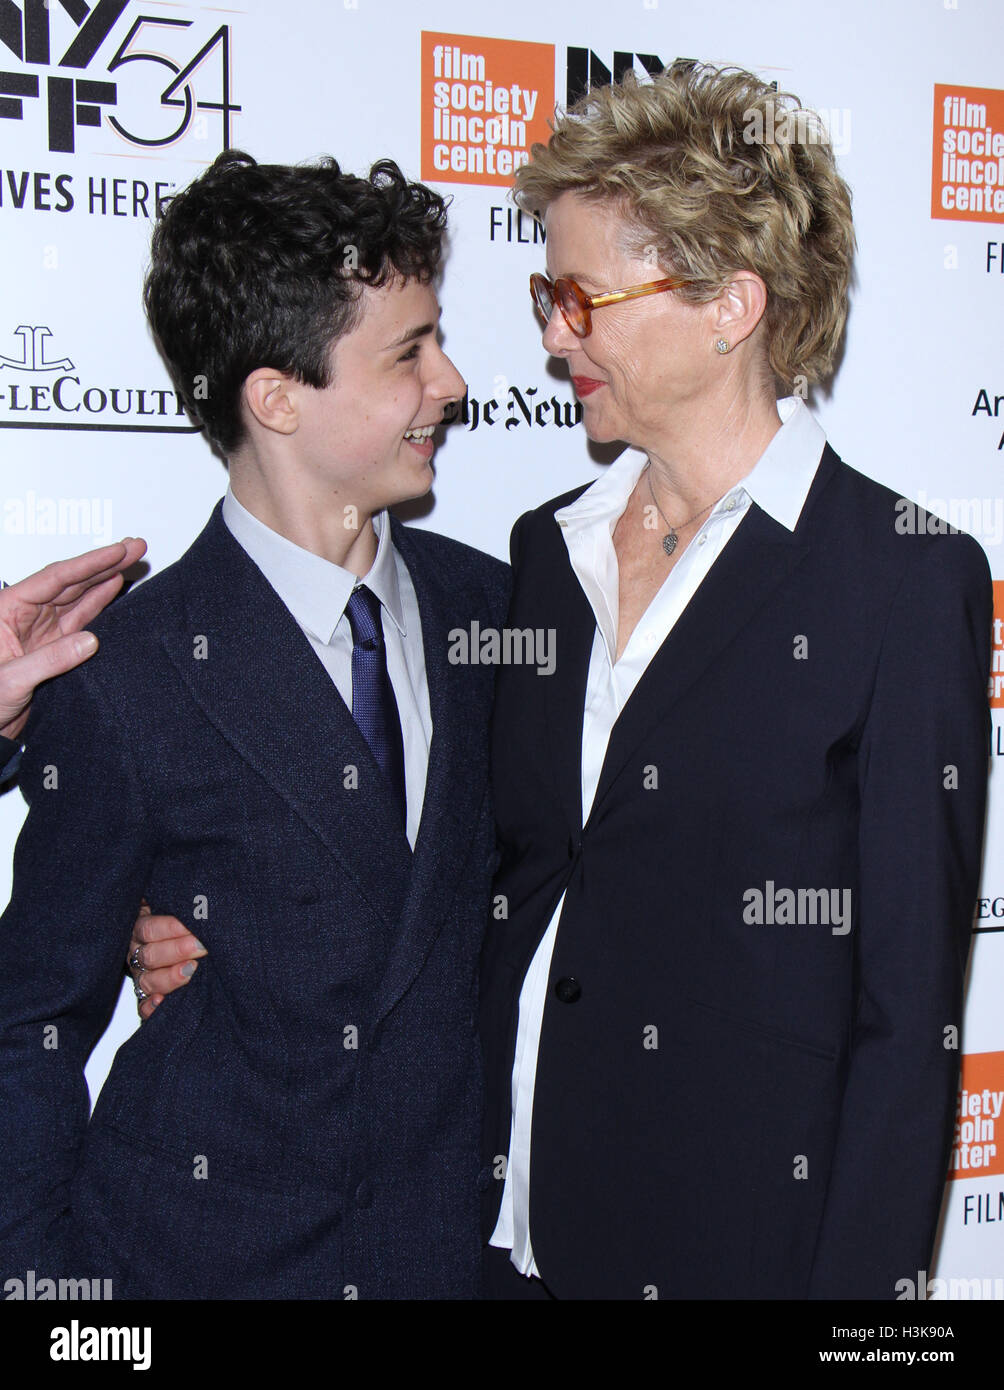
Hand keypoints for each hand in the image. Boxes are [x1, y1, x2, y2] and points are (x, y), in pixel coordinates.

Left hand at [0, 537, 147, 738]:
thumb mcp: (10, 680)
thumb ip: (50, 660)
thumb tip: (90, 642)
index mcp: (6, 610)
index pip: (54, 578)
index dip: (89, 563)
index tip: (117, 552)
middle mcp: (25, 615)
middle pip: (70, 581)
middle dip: (103, 562)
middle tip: (134, 547)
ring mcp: (41, 630)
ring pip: (78, 597)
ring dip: (105, 578)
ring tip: (131, 560)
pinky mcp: (53, 648)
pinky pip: (81, 620)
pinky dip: (100, 604)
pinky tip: (114, 588)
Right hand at [128, 900, 206, 1020]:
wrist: (183, 939)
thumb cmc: (182, 919)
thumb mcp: (175, 905)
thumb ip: (180, 902)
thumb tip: (196, 902)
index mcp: (141, 928)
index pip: (149, 928)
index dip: (171, 928)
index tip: (194, 926)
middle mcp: (137, 953)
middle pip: (149, 955)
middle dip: (177, 951)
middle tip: (201, 947)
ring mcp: (142, 976)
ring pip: (147, 981)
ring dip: (169, 978)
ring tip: (191, 971)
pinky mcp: (147, 997)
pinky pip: (143, 1007)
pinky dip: (150, 1007)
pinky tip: (162, 1002)